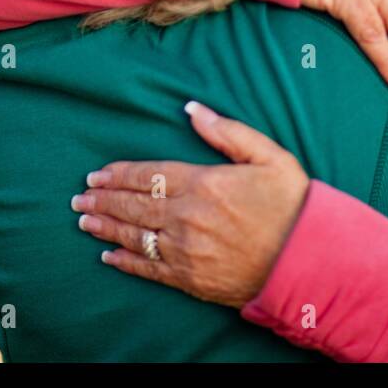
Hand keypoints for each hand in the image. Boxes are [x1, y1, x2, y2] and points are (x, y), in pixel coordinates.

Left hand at [71, 102, 308, 309]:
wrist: (309, 260)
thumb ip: (227, 132)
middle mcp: (188, 217)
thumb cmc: (291, 204)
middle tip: (79, 197)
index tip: (96, 174)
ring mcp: (187, 250)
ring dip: (106, 226)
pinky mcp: (191, 278)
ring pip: (135, 235)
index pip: (148, 175)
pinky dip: (125, 261)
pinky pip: (149, 268)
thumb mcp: (268, 155)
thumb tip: (192, 109)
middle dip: (103, 199)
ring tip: (84, 219)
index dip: (118, 174)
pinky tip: (108, 255)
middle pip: (134, 205)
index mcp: (204, 183)